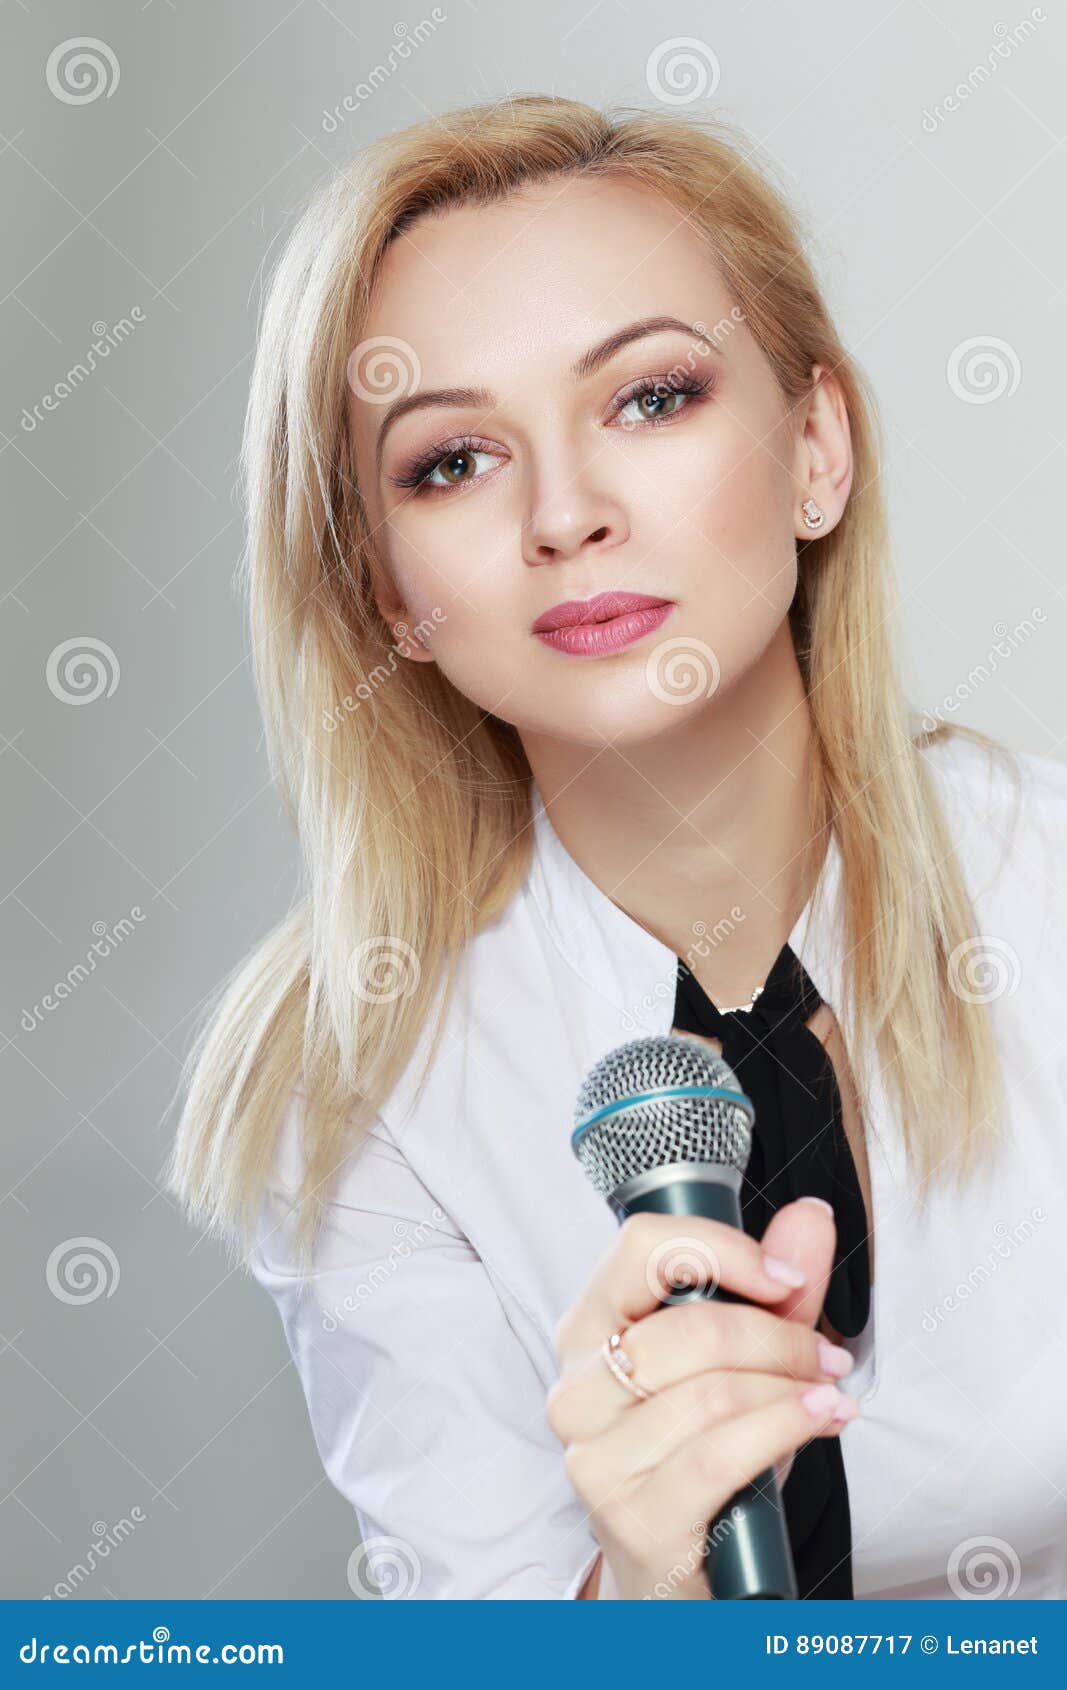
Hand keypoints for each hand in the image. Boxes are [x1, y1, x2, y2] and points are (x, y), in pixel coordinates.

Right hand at [547, 1197, 858, 1598]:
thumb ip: (775, 1287)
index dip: (722, 1250)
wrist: (686, 1577)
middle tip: (824, 1356)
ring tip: (827, 1395)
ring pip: (707, 1392)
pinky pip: (716, 1456)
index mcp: (591, 1327)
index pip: (639, 1248)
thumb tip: (811, 1216)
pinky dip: (782, 1429)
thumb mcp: (747, 1365)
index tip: (786, 1278)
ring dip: (789, 1389)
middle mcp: (577, 1386)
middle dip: (777, 1336)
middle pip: (687, 1327)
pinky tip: (818, 1420)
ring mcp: (594, 1456)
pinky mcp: (628, 1518)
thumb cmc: (708, 1459)